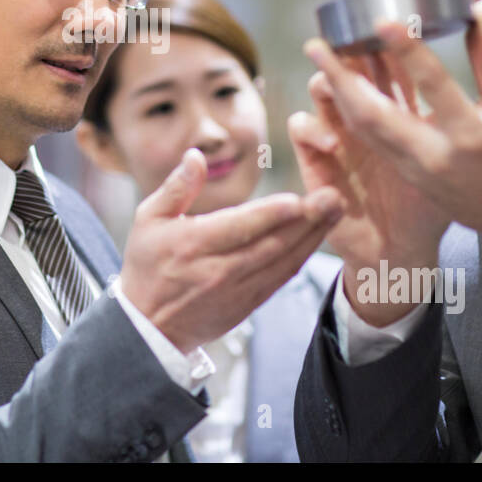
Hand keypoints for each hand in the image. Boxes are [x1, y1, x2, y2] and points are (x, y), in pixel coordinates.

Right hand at [121, 147, 344, 353]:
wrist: (148, 326)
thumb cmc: (147, 266)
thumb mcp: (148, 220)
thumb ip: (177, 187)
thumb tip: (196, 155)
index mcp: (192, 245)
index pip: (238, 228)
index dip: (270, 215)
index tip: (297, 199)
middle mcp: (218, 270)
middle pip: (270, 244)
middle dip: (306, 221)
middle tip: (333, 197)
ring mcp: (235, 291)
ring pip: (281, 262)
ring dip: (312, 237)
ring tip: (335, 212)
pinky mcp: (247, 305)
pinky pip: (280, 279)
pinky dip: (301, 258)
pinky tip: (317, 238)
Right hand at [289, 49, 452, 325]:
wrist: (403, 253)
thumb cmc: (432, 206)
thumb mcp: (455, 155)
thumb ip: (459, 114)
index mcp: (400, 114)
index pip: (391, 69)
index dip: (390, 46)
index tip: (393, 23)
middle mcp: (367, 122)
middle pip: (353, 75)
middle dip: (349, 53)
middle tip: (350, 36)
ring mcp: (339, 140)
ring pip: (322, 97)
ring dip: (324, 84)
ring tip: (330, 81)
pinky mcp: (318, 165)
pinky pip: (303, 136)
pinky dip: (311, 131)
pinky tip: (330, 139)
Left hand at [305, 0, 481, 264]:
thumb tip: (478, 8)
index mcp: (471, 135)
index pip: (433, 86)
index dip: (406, 52)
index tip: (382, 21)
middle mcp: (435, 154)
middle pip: (375, 114)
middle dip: (341, 78)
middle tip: (317, 44)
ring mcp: (414, 168)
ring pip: (363, 127)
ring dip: (339, 91)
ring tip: (322, 56)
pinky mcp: (403, 172)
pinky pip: (369, 138)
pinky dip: (352, 107)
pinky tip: (342, 81)